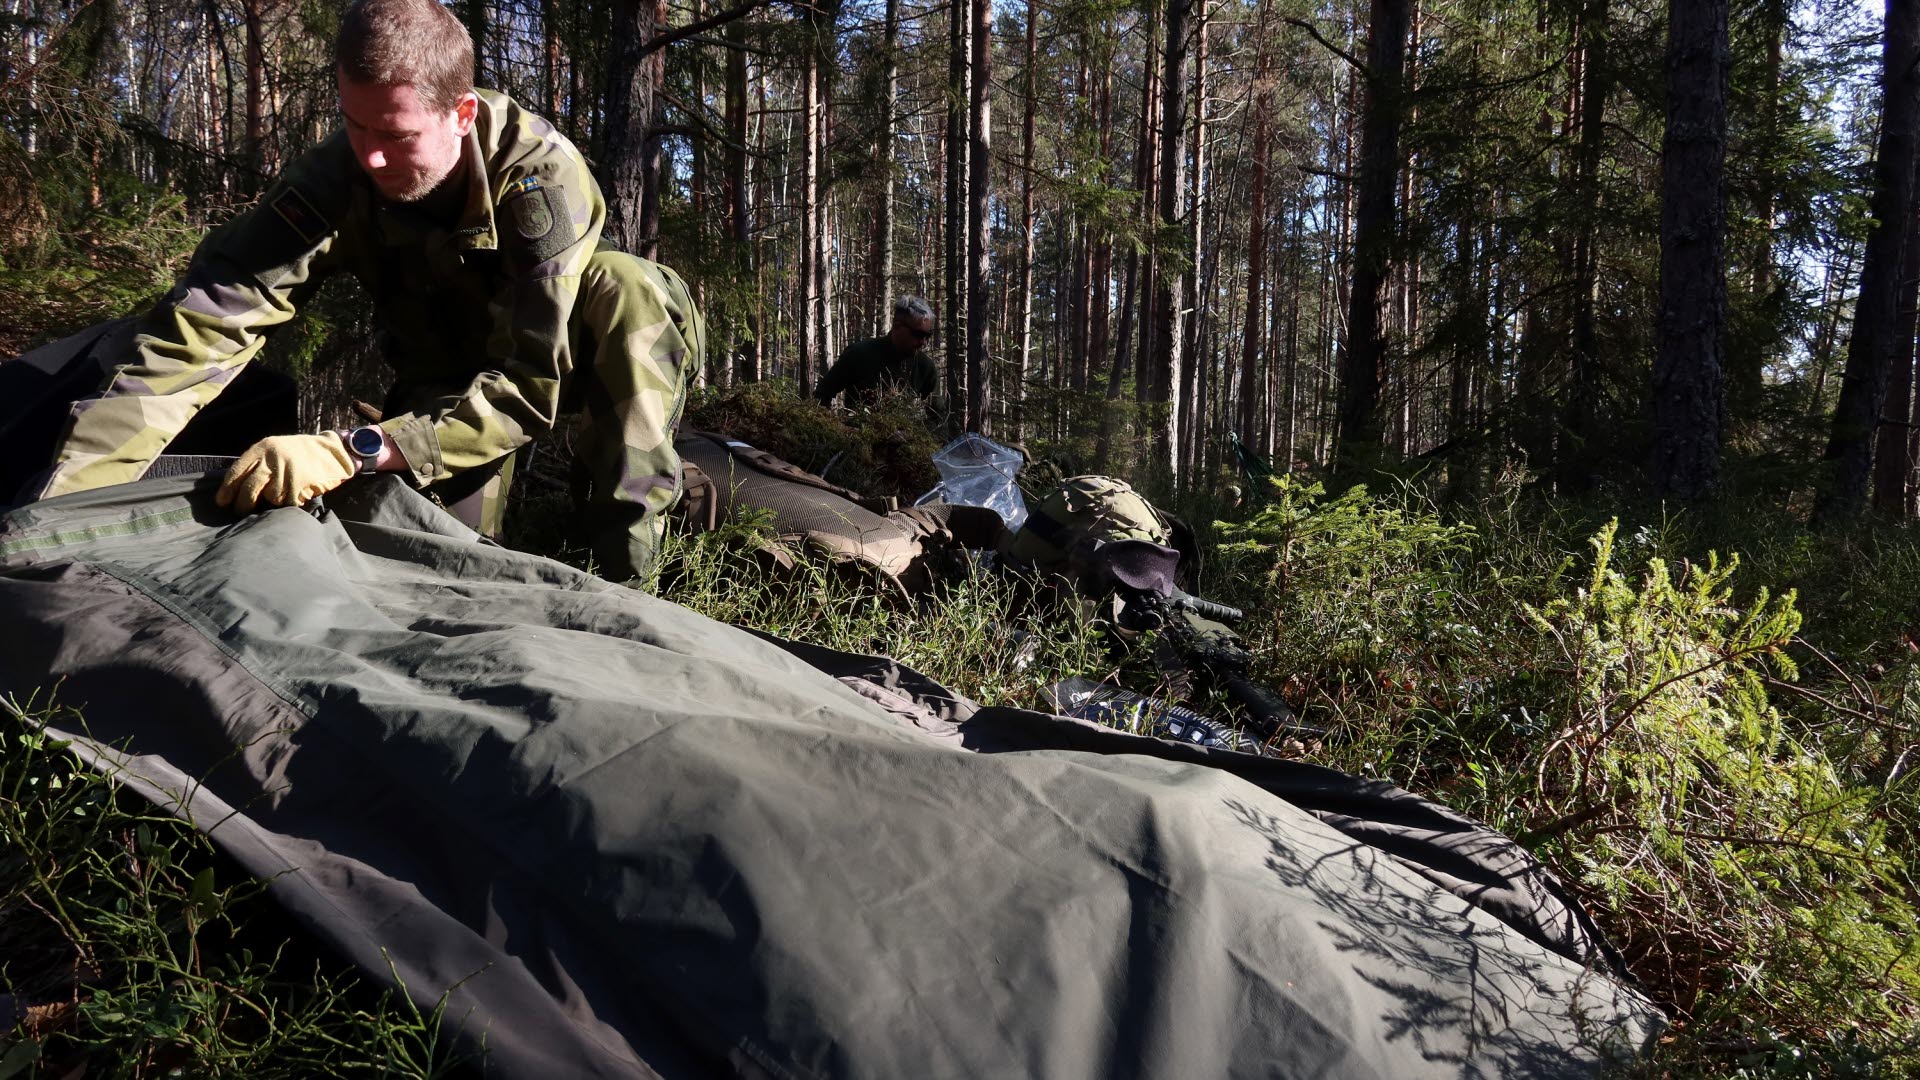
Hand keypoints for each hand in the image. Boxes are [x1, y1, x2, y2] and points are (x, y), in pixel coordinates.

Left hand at [217, 434, 356, 512]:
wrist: (329, 451)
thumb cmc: (296, 453)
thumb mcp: (273, 450)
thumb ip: (256, 464)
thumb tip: (235, 489)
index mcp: (262, 449)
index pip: (237, 472)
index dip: (227, 489)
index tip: (222, 502)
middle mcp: (273, 459)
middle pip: (250, 488)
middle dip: (243, 503)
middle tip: (241, 511)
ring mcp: (287, 472)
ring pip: (270, 497)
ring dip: (273, 500)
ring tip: (281, 493)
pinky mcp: (301, 484)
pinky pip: (287, 502)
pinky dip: (288, 502)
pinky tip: (294, 494)